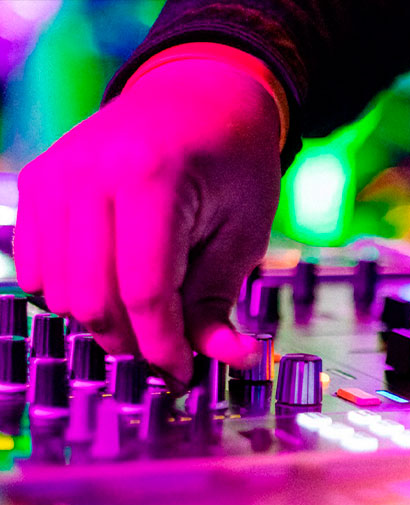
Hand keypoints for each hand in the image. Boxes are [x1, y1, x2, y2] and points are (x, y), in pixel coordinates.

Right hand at [14, 60, 282, 387]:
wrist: (198, 97)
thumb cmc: (233, 165)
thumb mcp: (244, 235)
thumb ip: (221, 300)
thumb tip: (227, 359)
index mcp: (152, 179)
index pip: (145, 293)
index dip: (164, 347)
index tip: (182, 373)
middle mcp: (90, 173)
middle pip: (95, 300)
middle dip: (134, 344)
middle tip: (168, 352)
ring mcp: (55, 175)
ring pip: (61, 293)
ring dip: (104, 323)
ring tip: (146, 314)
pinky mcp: (38, 183)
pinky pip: (36, 268)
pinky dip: (71, 295)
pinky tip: (111, 286)